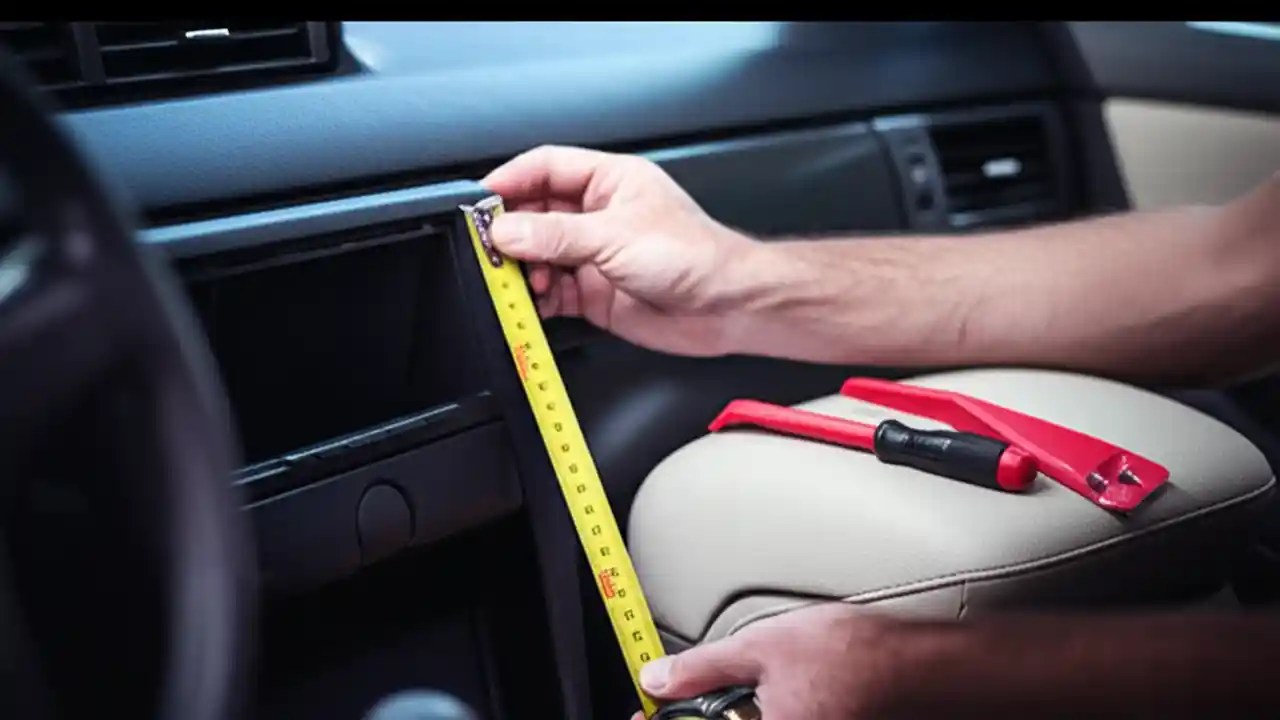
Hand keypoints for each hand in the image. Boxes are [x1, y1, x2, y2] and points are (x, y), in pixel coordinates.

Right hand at [481, 145, 765, 356]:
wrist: (727, 307)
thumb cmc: (694, 256)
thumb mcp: (614, 237)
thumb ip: (555, 236)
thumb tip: (506, 231)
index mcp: (609, 181)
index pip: (546, 167)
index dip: (511, 180)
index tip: (481, 200)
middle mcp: (599, 216)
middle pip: (536, 214)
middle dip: (511, 232)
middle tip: (488, 248)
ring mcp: (595, 255)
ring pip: (540, 257)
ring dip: (523, 270)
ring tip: (516, 281)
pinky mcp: (595, 293)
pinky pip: (553, 293)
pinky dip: (538, 299)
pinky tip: (533, 304)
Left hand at [630, 603, 898, 719]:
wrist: (912, 664)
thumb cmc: (848, 656)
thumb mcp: (758, 647)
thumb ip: (700, 669)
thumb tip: (658, 678)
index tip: (644, 713)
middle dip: (706, 716)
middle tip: (685, 696)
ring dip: (734, 714)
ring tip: (745, 688)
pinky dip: (764, 712)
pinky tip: (770, 695)